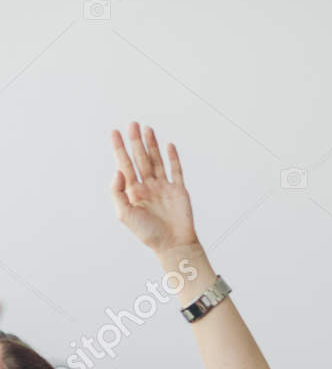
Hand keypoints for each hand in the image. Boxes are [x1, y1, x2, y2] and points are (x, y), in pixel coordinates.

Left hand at [111, 123, 198, 253]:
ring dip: (152, 145)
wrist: (173, 244)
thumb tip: (118, 171)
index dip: (119, 148)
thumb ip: (117, 192)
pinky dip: (172, 158)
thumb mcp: (124, 214)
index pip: (124, 164)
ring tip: (147, 129)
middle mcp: (147, 186)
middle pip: (140, 158)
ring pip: (156, 161)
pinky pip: (175, 171)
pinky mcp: (179, 190)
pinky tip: (168, 146)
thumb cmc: (148, 233)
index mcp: (133, 191)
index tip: (115, 133)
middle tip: (132, 124)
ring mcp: (163, 187)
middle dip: (136, 141)